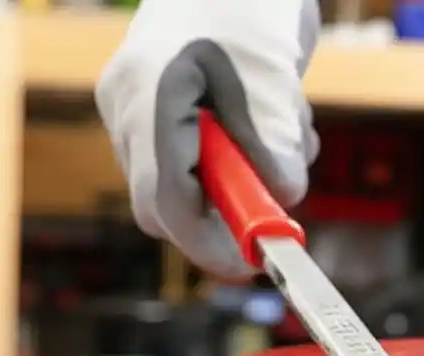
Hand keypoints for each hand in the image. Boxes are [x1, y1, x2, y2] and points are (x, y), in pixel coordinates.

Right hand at [96, 0, 319, 278]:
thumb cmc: (253, 7)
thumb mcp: (274, 82)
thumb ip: (274, 146)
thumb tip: (282, 203)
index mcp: (150, 94)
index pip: (164, 199)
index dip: (208, 242)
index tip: (251, 262)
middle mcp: (130, 104)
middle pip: (167, 200)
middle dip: (229, 212)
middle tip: (281, 209)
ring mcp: (137, 105)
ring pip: (188, 181)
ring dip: (248, 177)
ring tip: (293, 130)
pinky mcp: (159, 108)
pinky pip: (195, 157)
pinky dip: (243, 157)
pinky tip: (281, 118)